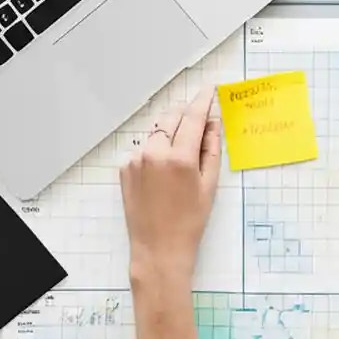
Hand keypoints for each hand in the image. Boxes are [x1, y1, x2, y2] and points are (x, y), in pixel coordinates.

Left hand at [120, 87, 222, 286]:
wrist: (159, 249)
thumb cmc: (190, 221)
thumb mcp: (209, 184)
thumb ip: (211, 149)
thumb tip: (213, 123)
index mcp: (179, 157)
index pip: (192, 117)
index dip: (202, 101)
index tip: (209, 89)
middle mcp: (154, 153)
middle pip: (171, 117)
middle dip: (186, 113)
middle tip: (199, 117)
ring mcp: (136, 160)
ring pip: (157, 132)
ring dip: (171, 132)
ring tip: (183, 153)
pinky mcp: (125, 169)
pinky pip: (145, 149)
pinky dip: (157, 150)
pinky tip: (166, 172)